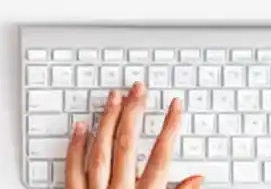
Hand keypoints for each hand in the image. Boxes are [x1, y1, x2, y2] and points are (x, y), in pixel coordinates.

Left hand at [65, 82, 202, 188]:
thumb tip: (197, 180)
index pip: (161, 157)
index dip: (170, 128)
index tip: (175, 106)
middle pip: (127, 145)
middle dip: (134, 113)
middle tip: (139, 89)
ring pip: (100, 151)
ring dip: (107, 121)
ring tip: (114, 97)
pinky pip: (73, 169)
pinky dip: (76, 147)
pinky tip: (81, 126)